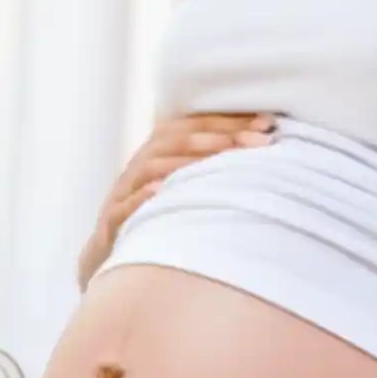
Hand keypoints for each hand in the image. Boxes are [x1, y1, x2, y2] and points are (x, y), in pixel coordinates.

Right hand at [78, 113, 275, 289]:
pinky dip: (144, 196)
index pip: (192, 126)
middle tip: (258, 142)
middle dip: (219, 137)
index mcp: (157, 153)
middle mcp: (139, 167)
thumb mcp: (181, 191)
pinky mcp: (112, 221)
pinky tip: (164, 191)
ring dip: (187, 162)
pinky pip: (125, 205)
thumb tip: (265, 150)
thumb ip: (210, 169)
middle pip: (176, 141)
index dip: (228, 121)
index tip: (267, 124)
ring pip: (151, 167)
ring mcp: (123, 193)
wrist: (109, 256)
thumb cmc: (156, 220)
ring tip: (222, 160)